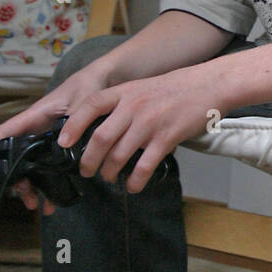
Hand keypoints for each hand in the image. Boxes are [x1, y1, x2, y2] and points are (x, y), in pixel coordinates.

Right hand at [0, 58, 115, 212]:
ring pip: (31, 166)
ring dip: (33, 186)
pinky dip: (49, 182)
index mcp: (35, 116)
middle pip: (16, 158)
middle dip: (17, 180)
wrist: (103, 82)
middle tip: (28, 200)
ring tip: (40, 206)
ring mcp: (47, 139)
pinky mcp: (60, 146)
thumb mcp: (84, 100)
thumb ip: (76, 119)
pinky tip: (54, 199)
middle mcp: (37, 130)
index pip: (4, 133)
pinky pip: (49, 166)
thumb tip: (64, 143)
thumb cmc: (88, 86)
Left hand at [52, 66, 228, 194]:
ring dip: (109, 173)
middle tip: (86, 171)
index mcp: (125, 92)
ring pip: (119, 155)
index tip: (63, 142)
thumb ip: (122, 104)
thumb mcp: (142, 88)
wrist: (208, 85)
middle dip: (88, 160)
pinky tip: (133, 186)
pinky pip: (144, 166)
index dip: (73, 125)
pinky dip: (135, 181)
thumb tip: (100, 129)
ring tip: (109, 179)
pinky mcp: (167, 138)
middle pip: (100, 138)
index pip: (90, 106)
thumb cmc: (174, 89)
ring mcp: (150, 123)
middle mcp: (134, 107)